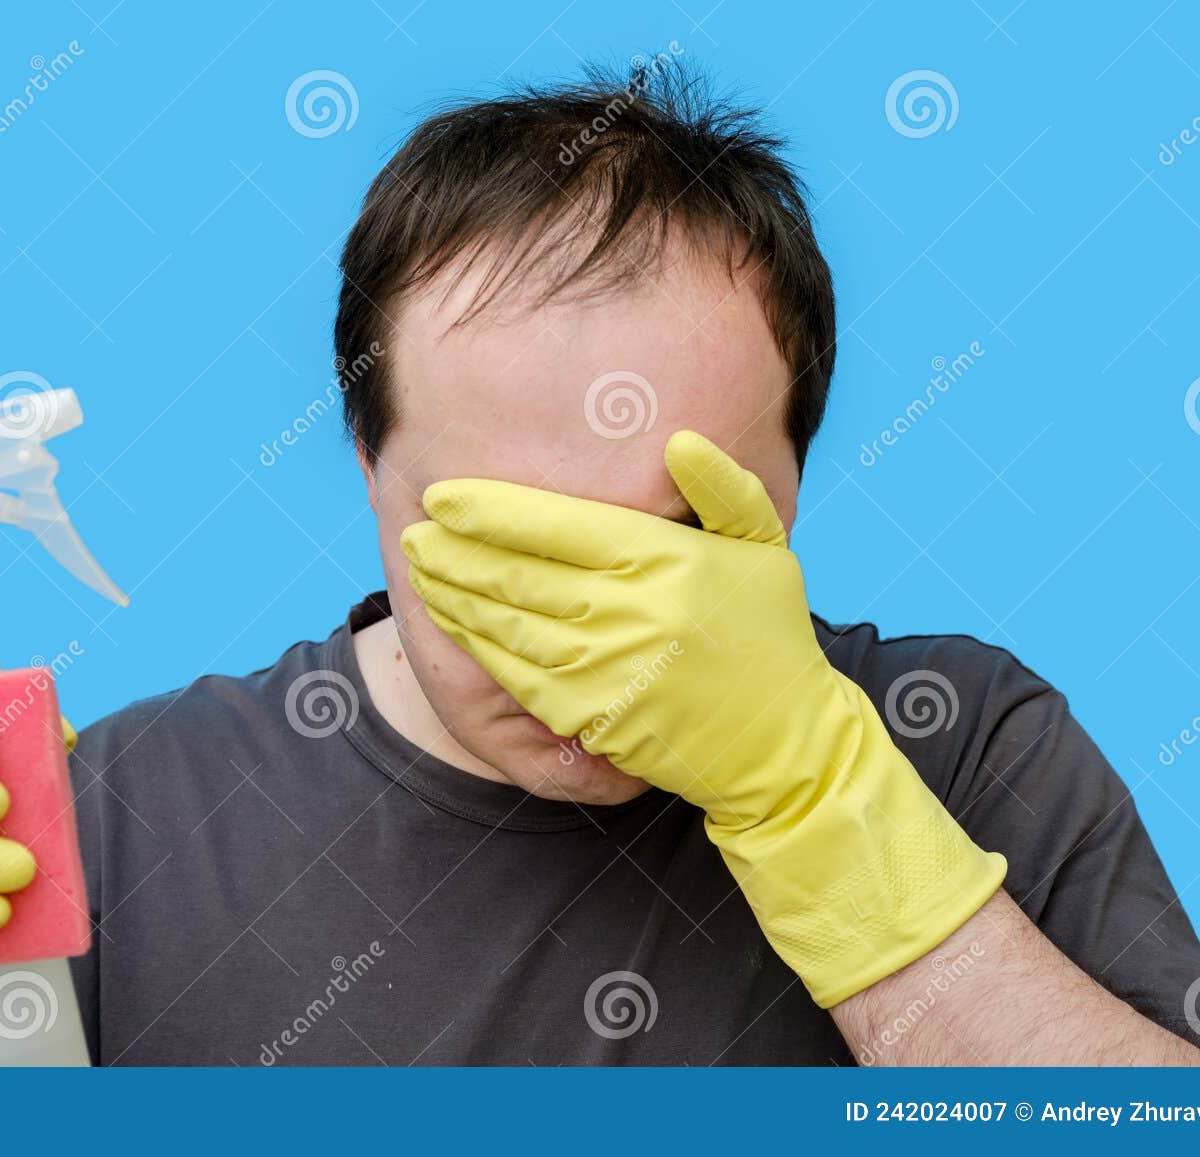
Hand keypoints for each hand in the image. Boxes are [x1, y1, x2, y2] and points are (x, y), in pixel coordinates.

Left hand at [402, 430, 1004, 1005]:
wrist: (784, 746)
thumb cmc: (771, 638)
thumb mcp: (765, 551)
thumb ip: (722, 490)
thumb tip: (678, 440)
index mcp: (669, 562)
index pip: (561, 528)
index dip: (494, 511)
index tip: (446, 496)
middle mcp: (635, 612)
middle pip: (522, 575)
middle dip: (458, 552)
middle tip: (416, 530)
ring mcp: (611, 669)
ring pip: (511, 625)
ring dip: (457, 596)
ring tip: (421, 570)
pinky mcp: (596, 717)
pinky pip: (520, 677)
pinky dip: (481, 647)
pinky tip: (456, 624)